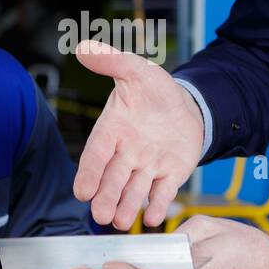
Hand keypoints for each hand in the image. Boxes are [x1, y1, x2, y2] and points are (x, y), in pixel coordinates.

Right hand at [73, 39, 203, 229]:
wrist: (187, 105)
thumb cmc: (156, 90)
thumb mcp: (137, 71)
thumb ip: (112, 61)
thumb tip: (84, 47)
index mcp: (113, 130)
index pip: (96, 154)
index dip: (88, 173)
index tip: (80, 191)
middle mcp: (127, 153)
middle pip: (112, 180)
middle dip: (105, 198)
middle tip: (100, 215)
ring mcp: (148, 166)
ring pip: (134, 190)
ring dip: (126, 207)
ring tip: (120, 221)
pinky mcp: (169, 174)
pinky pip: (162, 192)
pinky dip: (157, 205)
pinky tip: (152, 218)